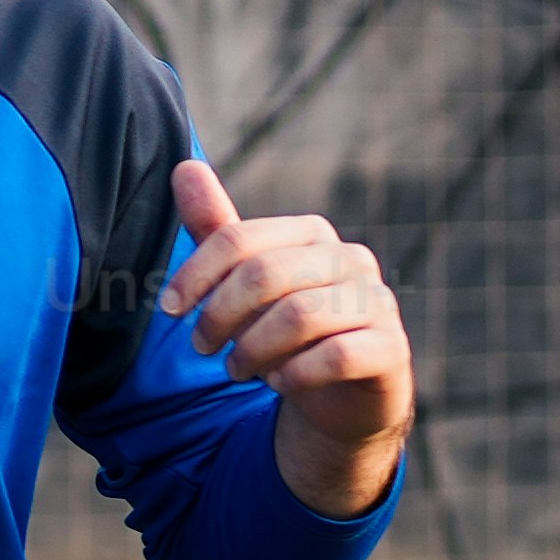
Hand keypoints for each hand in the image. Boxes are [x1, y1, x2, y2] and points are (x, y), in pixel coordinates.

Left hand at [167, 157, 415, 517]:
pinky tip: (278, 383)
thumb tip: (184, 166)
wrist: (342, 394)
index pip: (239, 240)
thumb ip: (217, 229)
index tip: (169, 309)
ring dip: (252, 350)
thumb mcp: (247, 280)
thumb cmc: (287, 329)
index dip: (194, 274)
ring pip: (298, 317)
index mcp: (311, 235)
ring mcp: (376, 302)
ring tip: (235, 369)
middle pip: (264, 275)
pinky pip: (335, 356)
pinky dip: (295, 374)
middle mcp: (350, 259)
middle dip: (219, 316)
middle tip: (201, 346)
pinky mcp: (390, 348)